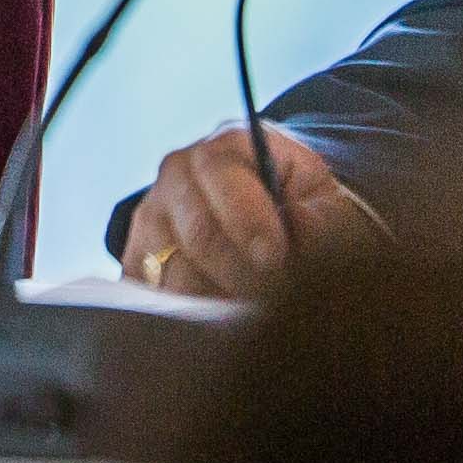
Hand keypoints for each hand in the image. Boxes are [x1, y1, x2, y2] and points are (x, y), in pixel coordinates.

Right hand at [122, 120, 384, 297]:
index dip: (248, 221)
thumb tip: (297, 230)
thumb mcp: (324, 203)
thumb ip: (318, 217)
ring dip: (216, 299)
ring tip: (252, 313)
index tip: (275, 257)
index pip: (221, 177)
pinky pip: (152, 293)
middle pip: (196, 232)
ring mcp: (152, 214)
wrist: (276, 215)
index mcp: (226, 144)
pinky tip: (218, 318)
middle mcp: (178, 172)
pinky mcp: (138, 255)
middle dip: (239, 272)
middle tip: (272, 299)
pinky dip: (184, 313)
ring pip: (172, 270)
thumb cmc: (304, 207)